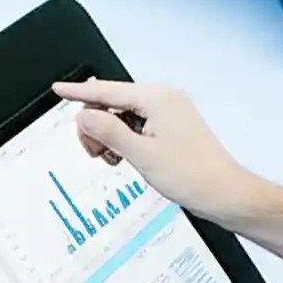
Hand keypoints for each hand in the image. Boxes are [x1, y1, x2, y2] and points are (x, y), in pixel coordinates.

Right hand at [52, 80, 257, 223]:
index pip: (107, 90)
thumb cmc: (192, 175)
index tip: (59, 89)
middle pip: (113, 103)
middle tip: (95, 153)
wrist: (223, 193)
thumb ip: (108, 132)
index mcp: (157, 98)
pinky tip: (125, 158)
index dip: (79, 93)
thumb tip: (84, 116)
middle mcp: (164, 99)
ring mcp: (169, 112)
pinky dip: (125, 140)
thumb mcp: (140, 154)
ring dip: (110, 137)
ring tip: (113, 159)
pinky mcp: (172, 127)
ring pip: (123, 116)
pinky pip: (137, 125)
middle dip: (96, 126)